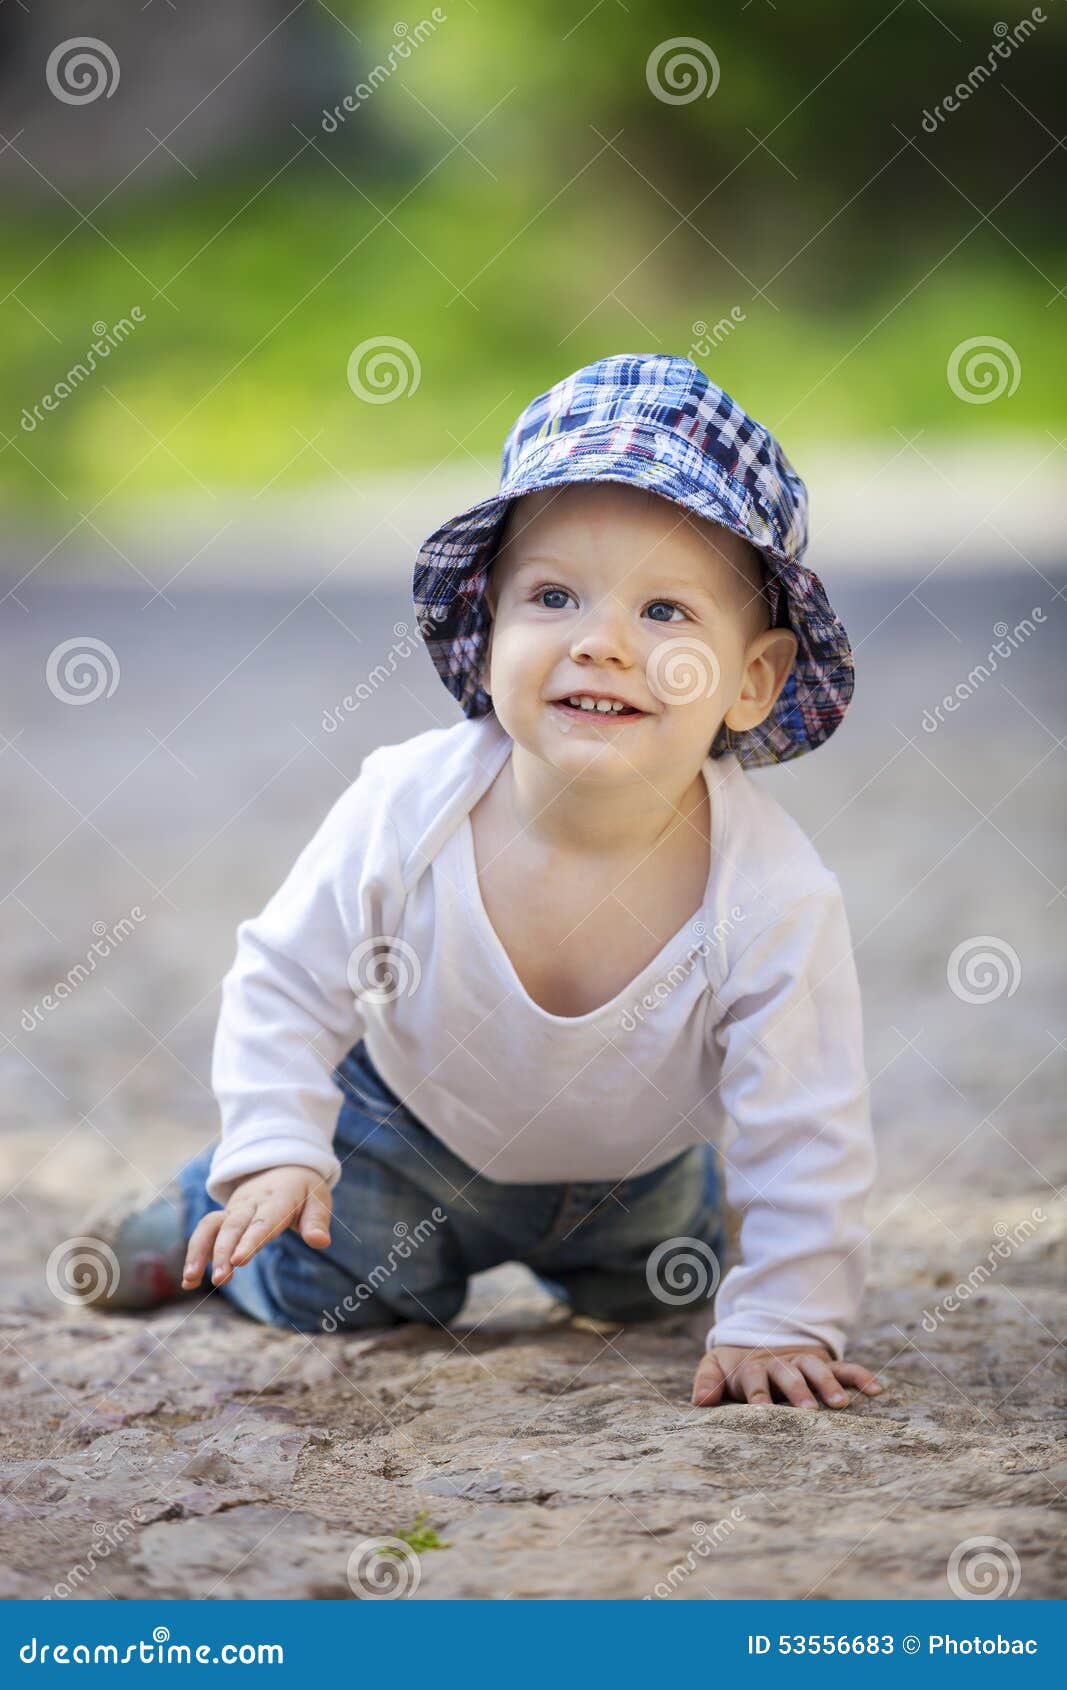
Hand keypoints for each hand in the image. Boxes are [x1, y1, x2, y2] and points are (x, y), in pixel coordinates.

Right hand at [182, 1164, 332, 1289]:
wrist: (283, 1165)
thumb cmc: (304, 1190)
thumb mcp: (319, 1200)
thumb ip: (317, 1222)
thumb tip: (321, 1242)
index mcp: (277, 1199)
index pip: (263, 1222)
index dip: (250, 1241)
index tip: (239, 1261)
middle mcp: (250, 1203)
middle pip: (232, 1227)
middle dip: (223, 1253)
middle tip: (220, 1281)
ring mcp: (234, 1209)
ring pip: (211, 1227)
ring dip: (198, 1252)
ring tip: (190, 1280)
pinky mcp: (224, 1216)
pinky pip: (205, 1232)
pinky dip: (195, 1252)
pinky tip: (189, 1279)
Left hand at [691, 1344, 882, 1409]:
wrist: (759, 1339)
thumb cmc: (735, 1367)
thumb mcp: (716, 1366)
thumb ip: (706, 1381)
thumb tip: (699, 1400)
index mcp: (752, 1368)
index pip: (754, 1379)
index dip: (758, 1394)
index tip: (762, 1410)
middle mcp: (780, 1364)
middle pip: (788, 1374)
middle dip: (798, 1391)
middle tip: (809, 1412)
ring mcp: (803, 1363)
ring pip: (818, 1369)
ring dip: (829, 1384)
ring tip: (841, 1404)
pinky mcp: (823, 1364)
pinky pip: (845, 1367)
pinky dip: (860, 1376)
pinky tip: (877, 1390)